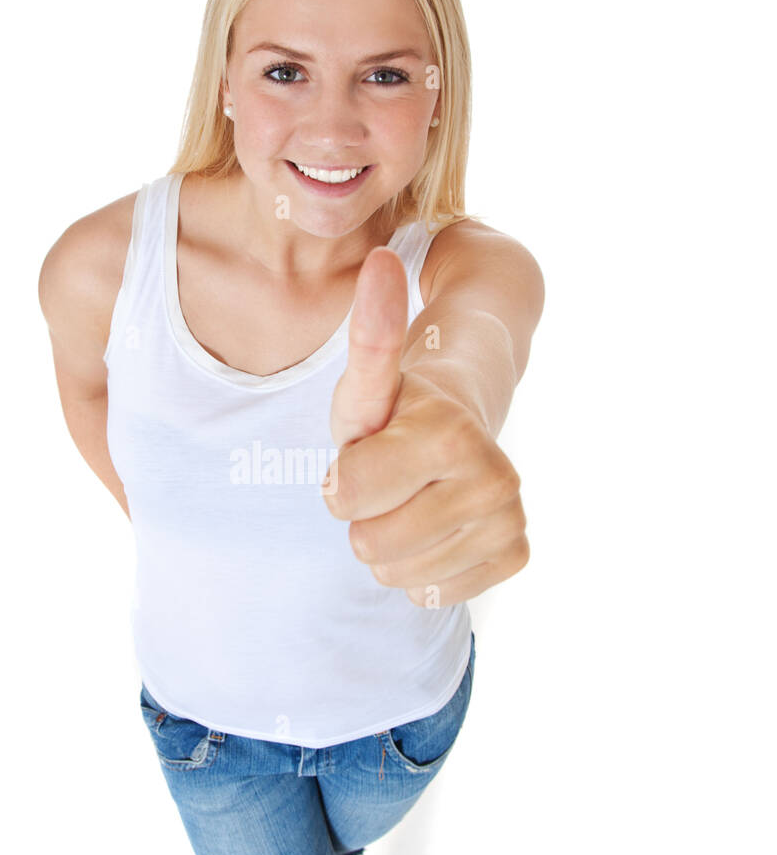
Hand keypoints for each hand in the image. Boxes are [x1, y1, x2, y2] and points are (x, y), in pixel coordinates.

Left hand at [322, 246, 529, 605]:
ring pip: (397, 577)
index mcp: (448, 433)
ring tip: (411, 501)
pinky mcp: (516, 554)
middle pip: (368, 545)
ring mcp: (510, 519)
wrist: (461, 433)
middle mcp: (493, 477)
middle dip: (364, 516)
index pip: (343, 498)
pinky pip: (432, 596)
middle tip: (390, 482)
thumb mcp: (366, 386)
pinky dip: (423, 571)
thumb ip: (369, 335)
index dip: (339, 480)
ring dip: (390, 546)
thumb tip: (382, 259)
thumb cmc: (398, 413)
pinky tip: (436, 529)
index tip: (364, 454)